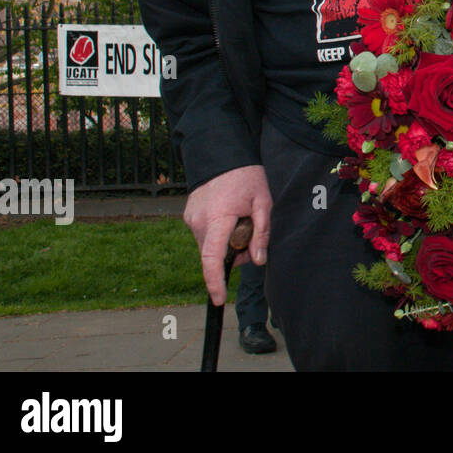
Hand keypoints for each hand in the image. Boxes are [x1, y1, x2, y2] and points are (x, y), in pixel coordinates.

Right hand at [183, 165, 271, 305]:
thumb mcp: (263, 202)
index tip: (218, 298)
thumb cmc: (247, 176)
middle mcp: (198, 220)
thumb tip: (258, 260)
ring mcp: (190, 217)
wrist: (223, 154)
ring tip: (241, 218)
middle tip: (253, 232)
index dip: (215, 281)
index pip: (211, 258)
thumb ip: (261, 233)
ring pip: (209, 244)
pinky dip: (218, 233)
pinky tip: (229, 215)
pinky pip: (204, 234)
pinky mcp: (189, 214)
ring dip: (226, 242)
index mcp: (217, 218)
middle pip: (214, 253)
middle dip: (234, 253)